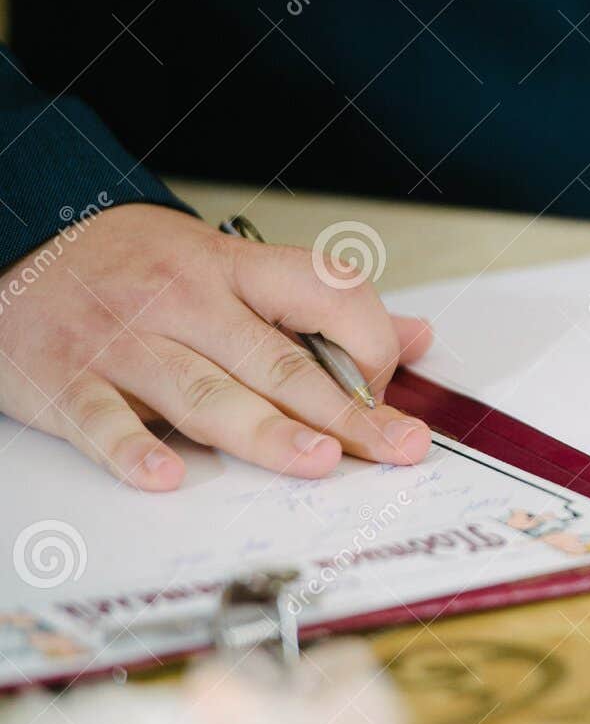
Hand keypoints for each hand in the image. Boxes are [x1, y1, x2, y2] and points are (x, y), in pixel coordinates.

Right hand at [0, 203, 434, 490]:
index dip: (368, 340)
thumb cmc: (136, 267)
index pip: (323, 292)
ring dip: (263, 430)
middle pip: (277, 360)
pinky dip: (132, 448)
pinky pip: (103, 418)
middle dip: (343, 409)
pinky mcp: (67, 380)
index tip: (391, 389)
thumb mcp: (229, 265)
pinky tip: (166, 476)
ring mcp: (124, 342)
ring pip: (204, 391)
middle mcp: (183, 301)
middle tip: (394, 446)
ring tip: (314, 460)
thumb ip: (321, 306)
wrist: (15, 247)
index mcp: (232, 269)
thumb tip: (416, 338)